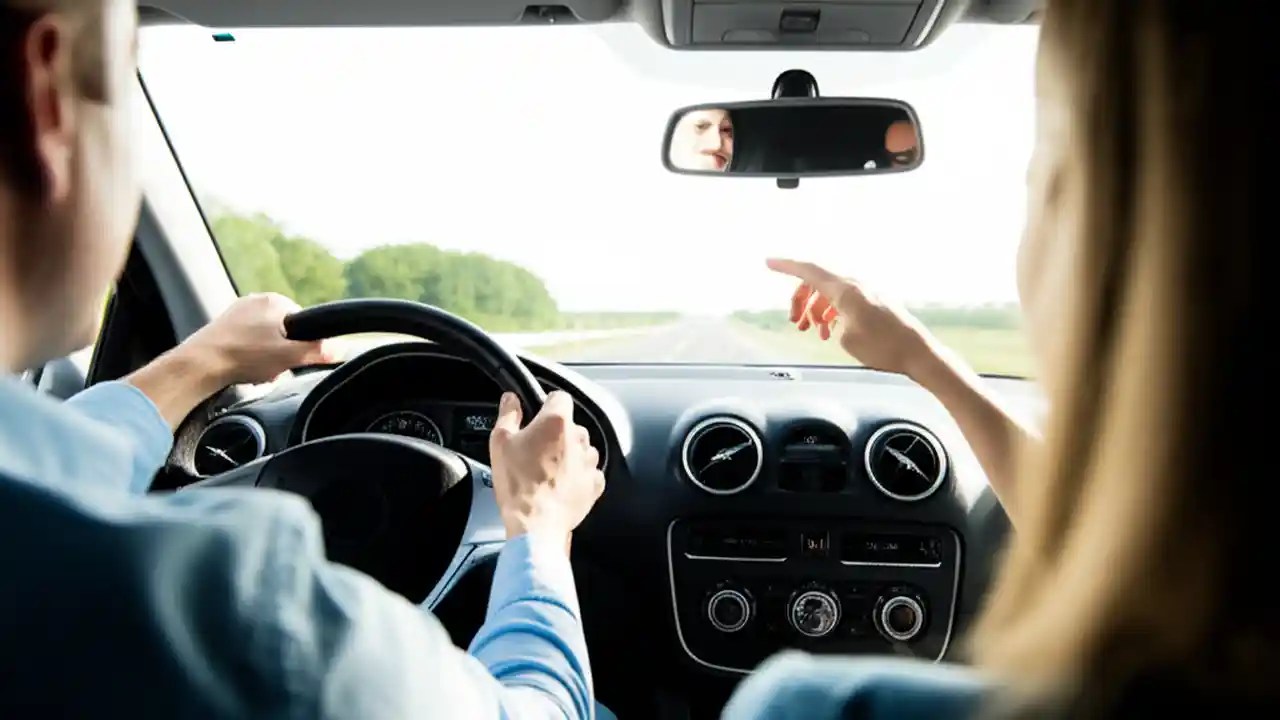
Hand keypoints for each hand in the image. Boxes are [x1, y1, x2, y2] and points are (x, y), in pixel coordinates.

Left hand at [180, 293, 335, 385]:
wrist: (200, 365)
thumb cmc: (244, 356)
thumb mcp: (289, 356)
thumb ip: (318, 350)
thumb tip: (340, 348)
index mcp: (275, 300)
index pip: (304, 325)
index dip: (301, 346)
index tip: (291, 361)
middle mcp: (256, 300)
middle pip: (284, 332)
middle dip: (281, 353)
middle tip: (272, 368)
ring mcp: (237, 312)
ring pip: (265, 339)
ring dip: (265, 357)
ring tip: (254, 370)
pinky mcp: (223, 326)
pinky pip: (247, 342)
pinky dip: (248, 356)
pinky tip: (242, 368)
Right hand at [489, 391, 605, 549]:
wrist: (535, 524)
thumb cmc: (518, 485)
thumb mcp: (500, 443)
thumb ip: (508, 414)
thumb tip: (511, 399)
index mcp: (556, 422)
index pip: (559, 397)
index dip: (546, 404)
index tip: (537, 414)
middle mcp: (578, 438)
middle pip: (570, 424)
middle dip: (555, 433)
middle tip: (535, 449)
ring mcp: (589, 461)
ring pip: (581, 448)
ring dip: (568, 454)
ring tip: (546, 470)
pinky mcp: (594, 483)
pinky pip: (589, 471)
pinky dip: (577, 475)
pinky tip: (559, 484)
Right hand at [766, 258, 938, 379]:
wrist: (918, 353)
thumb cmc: (883, 347)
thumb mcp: (846, 338)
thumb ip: (833, 320)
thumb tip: (834, 317)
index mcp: (846, 290)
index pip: (809, 271)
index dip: (786, 266)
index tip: (769, 262)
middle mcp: (855, 286)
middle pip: (817, 282)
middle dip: (800, 300)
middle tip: (795, 322)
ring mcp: (866, 293)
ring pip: (830, 292)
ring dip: (815, 309)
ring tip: (812, 331)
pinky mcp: (873, 302)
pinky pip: (843, 300)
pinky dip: (831, 312)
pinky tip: (830, 330)